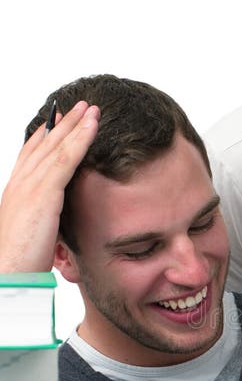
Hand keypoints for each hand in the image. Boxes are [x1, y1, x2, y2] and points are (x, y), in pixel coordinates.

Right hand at [0, 102, 99, 271]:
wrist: (9, 274)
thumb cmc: (22, 262)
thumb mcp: (36, 234)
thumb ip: (45, 219)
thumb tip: (57, 219)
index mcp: (16, 191)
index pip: (31, 155)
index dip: (45, 136)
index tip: (57, 121)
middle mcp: (20, 182)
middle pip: (44, 144)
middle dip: (62, 123)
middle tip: (79, 106)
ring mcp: (30, 186)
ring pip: (56, 146)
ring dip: (75, 124)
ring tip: (91, 108)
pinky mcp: (43, 193)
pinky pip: (66, 159)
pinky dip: (81, 139)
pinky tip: (93, 126)